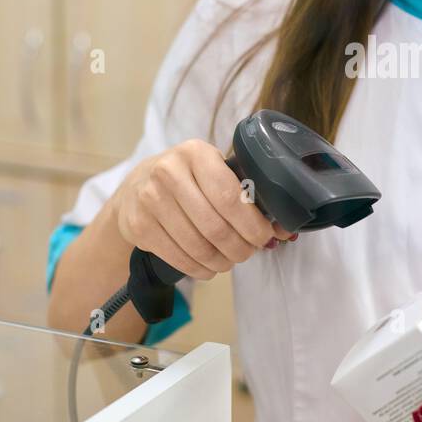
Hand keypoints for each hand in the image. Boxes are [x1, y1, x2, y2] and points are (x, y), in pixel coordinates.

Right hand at [114, 139, 296, 279]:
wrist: (136, 187)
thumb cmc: (189, 181)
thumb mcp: (214, 174)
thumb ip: (247, 196)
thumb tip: (285, 230)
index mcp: (196, 153)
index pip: (229, 196)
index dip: (252, 224)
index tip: (265, 237)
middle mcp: (168, 172)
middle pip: (215, 227)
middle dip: (240, 248)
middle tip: (248, 252)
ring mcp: (149, 199)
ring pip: (198, 247)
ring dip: (222, 262)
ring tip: (230, 260)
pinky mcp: (138, 225)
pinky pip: (178, 257)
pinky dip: (200, 269)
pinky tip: (209, 267)